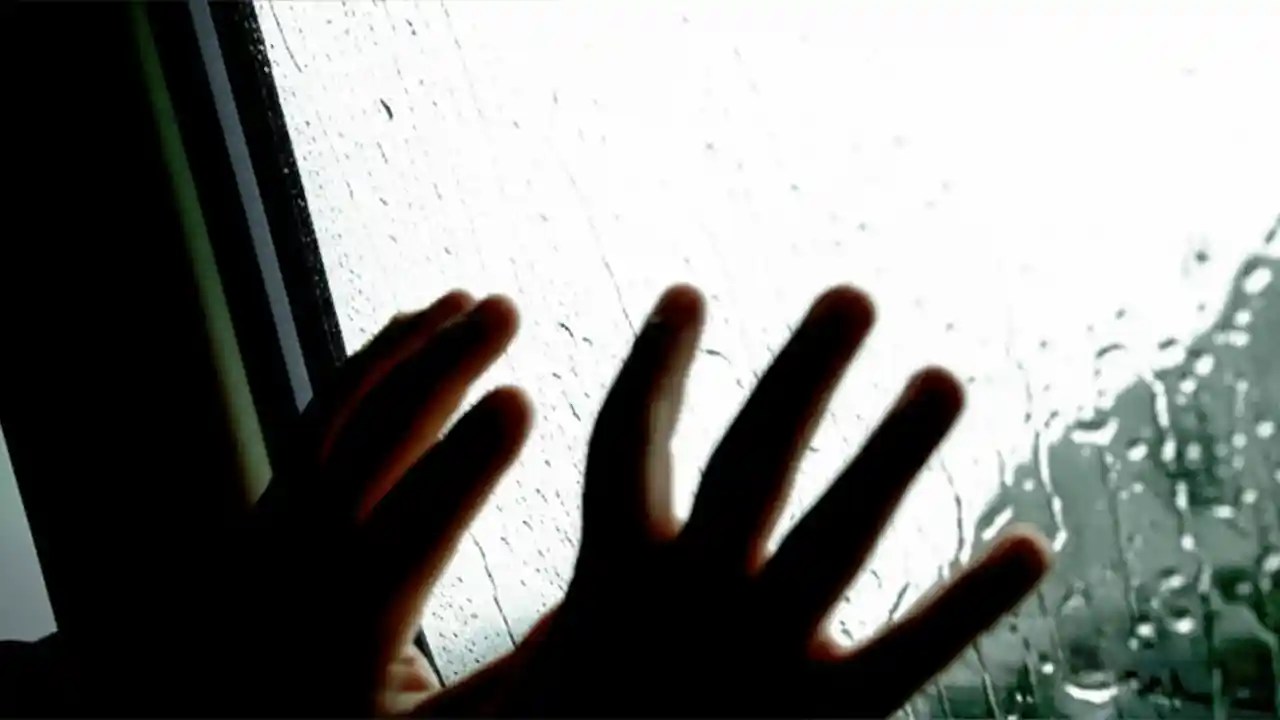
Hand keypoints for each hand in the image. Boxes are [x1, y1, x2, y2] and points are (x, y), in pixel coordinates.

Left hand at [61, 290, 531, 716]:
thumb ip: (523, 667)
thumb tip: (599, 599)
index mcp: (347, 632)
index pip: (414, 526)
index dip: (469, 460)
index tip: (524, 397)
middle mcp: (293, 572)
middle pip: (367, 445)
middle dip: (441, 368)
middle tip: (505, 309)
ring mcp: (268, 539)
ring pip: (330, 420)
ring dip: (400, 351)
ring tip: (463, 298)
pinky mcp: (265, 523)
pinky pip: (311, 427)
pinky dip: (362, 373)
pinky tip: (406, 338)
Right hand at [420, 285, 1050, 717]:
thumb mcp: (521, 697)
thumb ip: (547, 644)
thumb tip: (565, 611)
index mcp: (610, 585)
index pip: (627, 444)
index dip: (656, 365)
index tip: (685, 295)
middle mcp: (692, 599)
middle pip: (753, 459)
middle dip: (801, 375)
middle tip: (854, 298)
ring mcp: (763, 652)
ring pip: (838, 530)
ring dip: (894, 450)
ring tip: (944, 378)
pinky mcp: (824, 719)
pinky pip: (910, 651)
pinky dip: (972, 599)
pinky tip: (1032, 546)